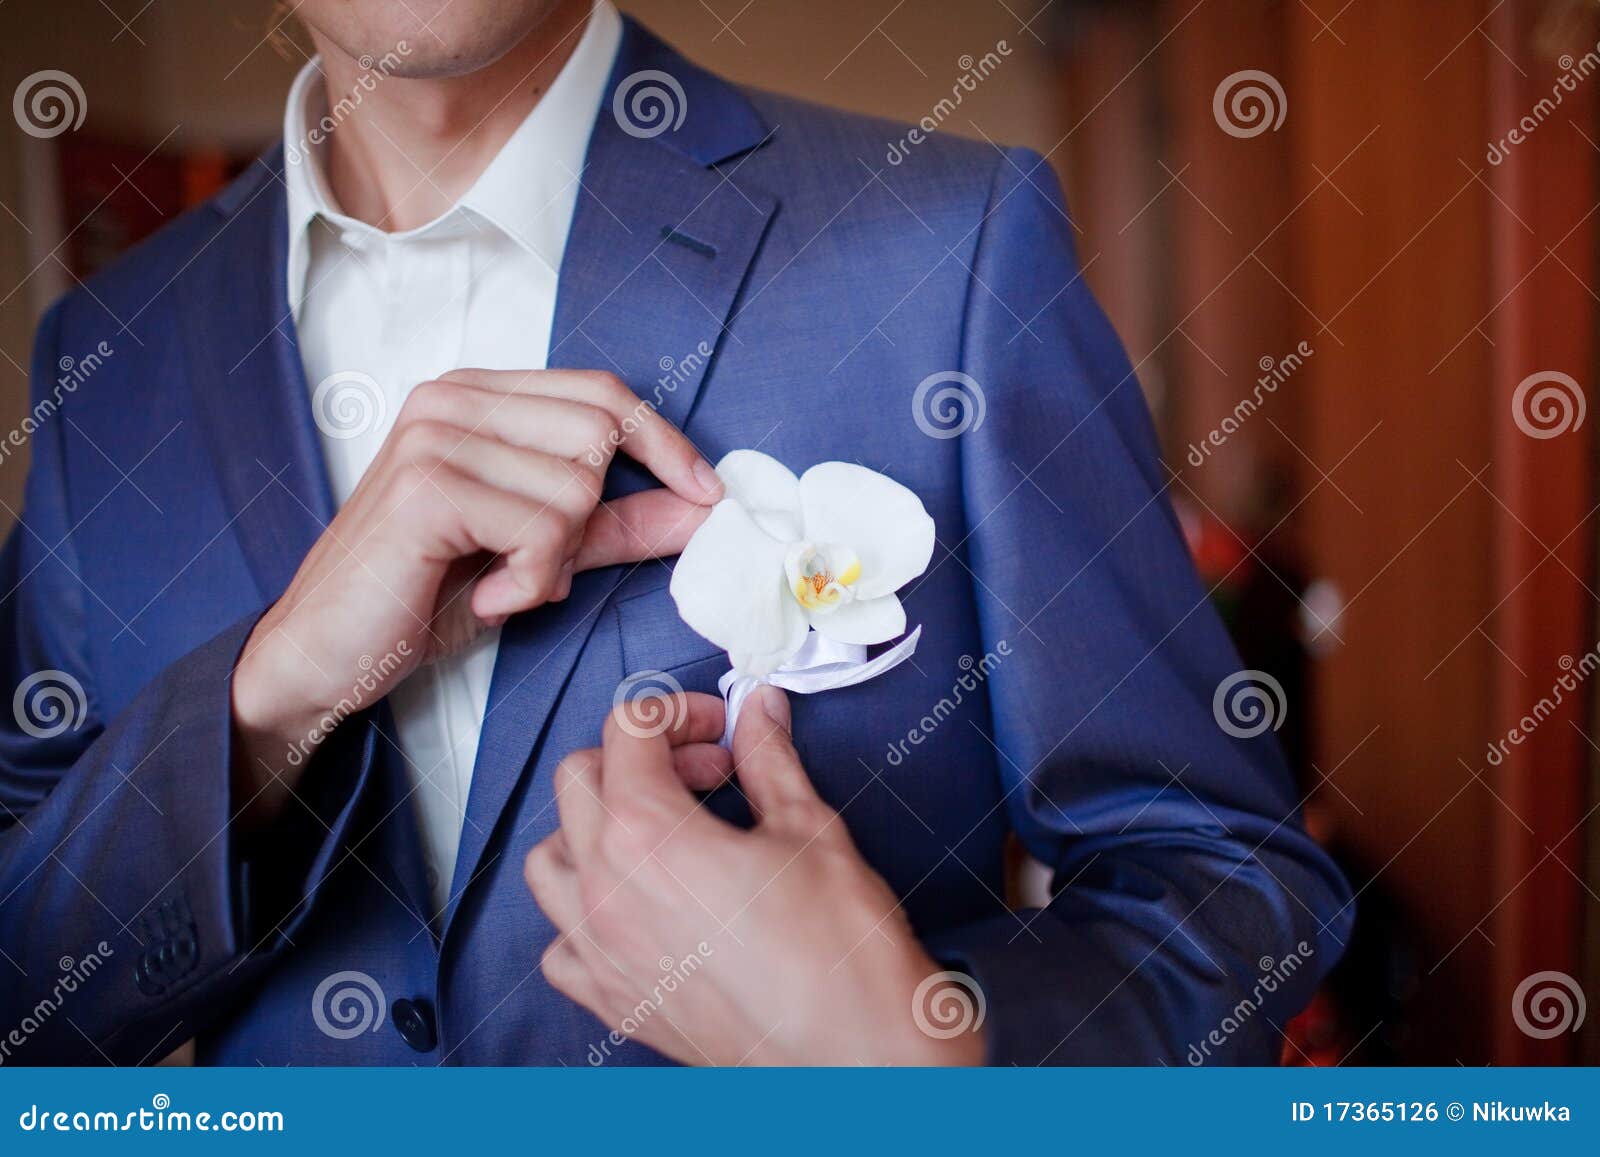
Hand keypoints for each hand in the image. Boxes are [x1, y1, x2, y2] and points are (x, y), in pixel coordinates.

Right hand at [230, 369, 722, 823]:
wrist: (322, 655)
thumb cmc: (422, 597)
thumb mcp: (536, 553)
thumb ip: (614, 522)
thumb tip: (703, 506)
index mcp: (475, 397)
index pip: (602, 392)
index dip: (665, 443)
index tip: (707, 494)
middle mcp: (451, 399)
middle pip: (599, 433)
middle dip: (591, 519)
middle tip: (537, 568)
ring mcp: (435, 436)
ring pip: (577, 490)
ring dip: (554, 562)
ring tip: (500, 585)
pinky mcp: (428, 487)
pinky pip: (542, 530)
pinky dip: (530, 583)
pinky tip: (485, 599)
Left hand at [523, 686, 987, 1065]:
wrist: (855, 1053)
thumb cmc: (839, 950)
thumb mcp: (809, 827)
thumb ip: (769, 758)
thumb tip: (759, 712)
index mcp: (649, 833)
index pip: (628, 731)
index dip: (678, 713)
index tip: (720, 729)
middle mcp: (606, 889)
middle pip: (579, 781)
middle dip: (638, 758)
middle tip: (706, 773)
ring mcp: (600, 950)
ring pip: (549, 860)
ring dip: (594, 827)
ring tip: (659, 831)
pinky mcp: (613, 999)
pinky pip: (561, 944)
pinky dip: (584, 914)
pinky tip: (639, 907)